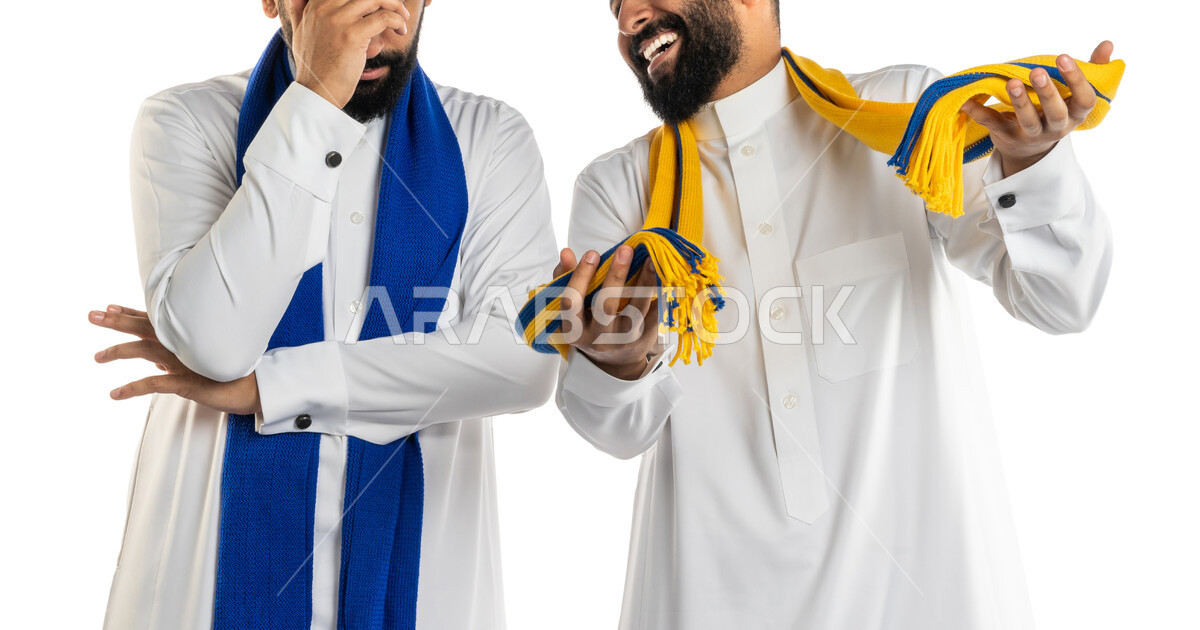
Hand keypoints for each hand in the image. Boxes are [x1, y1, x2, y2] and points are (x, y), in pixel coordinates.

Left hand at [89, 306, 261, 415]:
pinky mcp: (185, 382)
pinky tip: (114, 394)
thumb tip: (156, 361)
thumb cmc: (231, 372)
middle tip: (92, 316)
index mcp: (186, 337)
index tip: (109, 308)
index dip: (130, 313)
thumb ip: (177, 357)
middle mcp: (182, 344)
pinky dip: (131, 388)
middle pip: (143, 328)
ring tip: (97, 357)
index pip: (153, 320)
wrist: (254, 387)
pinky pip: (151, 384)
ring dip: (117, 351)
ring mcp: (183, 362)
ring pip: (142, 350)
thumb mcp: (201, 360)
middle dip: (116, 321)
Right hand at [291, 0, 411, 107]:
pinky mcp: (352, 36)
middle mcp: (324, 8)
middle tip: (397, 9)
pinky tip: (400, 30)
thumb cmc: (314, 66)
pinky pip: (383, 18)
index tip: (379, 5)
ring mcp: (338, 21)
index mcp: (315, 5)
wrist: (316, 92)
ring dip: (395, 6)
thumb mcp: (300, 32)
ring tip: (402, 18)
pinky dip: (397, 21)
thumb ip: (300, 11)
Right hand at [557, 246, 664, 380]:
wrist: (614, 361)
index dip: (581, 276)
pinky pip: (654, 313)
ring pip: (635, 309)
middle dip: (616, 275)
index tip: (592, 253)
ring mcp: (623, 340)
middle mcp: (597, 338)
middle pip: (606, 306)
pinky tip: (663, 275)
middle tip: (625, 250)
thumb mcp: (574, 309)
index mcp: (574, 330)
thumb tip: (566, 252)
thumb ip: (567, 279)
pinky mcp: (644, 338)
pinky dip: (659, 294)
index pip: (573, 302)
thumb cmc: (590, 325)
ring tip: (650, 258)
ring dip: (645, 281)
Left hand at [962, 40, 1113, 176]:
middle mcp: (1055, 128)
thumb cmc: (1055, 111)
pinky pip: (993, 124)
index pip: (1084, 100)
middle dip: (1048, 93)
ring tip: (1012, 82)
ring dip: (1020, 102)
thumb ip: (1092, 70)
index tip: (1064, 58)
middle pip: (1055, 114)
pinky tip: (967, 100)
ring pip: (1027, 121)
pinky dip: (979, 112)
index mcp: (1074, 115)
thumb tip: (1108, 45)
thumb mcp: (1075, 95)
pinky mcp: (1006, 137)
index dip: (1077, 81)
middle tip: (1037, 72)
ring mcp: (1030, 135)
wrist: (1030, 152)